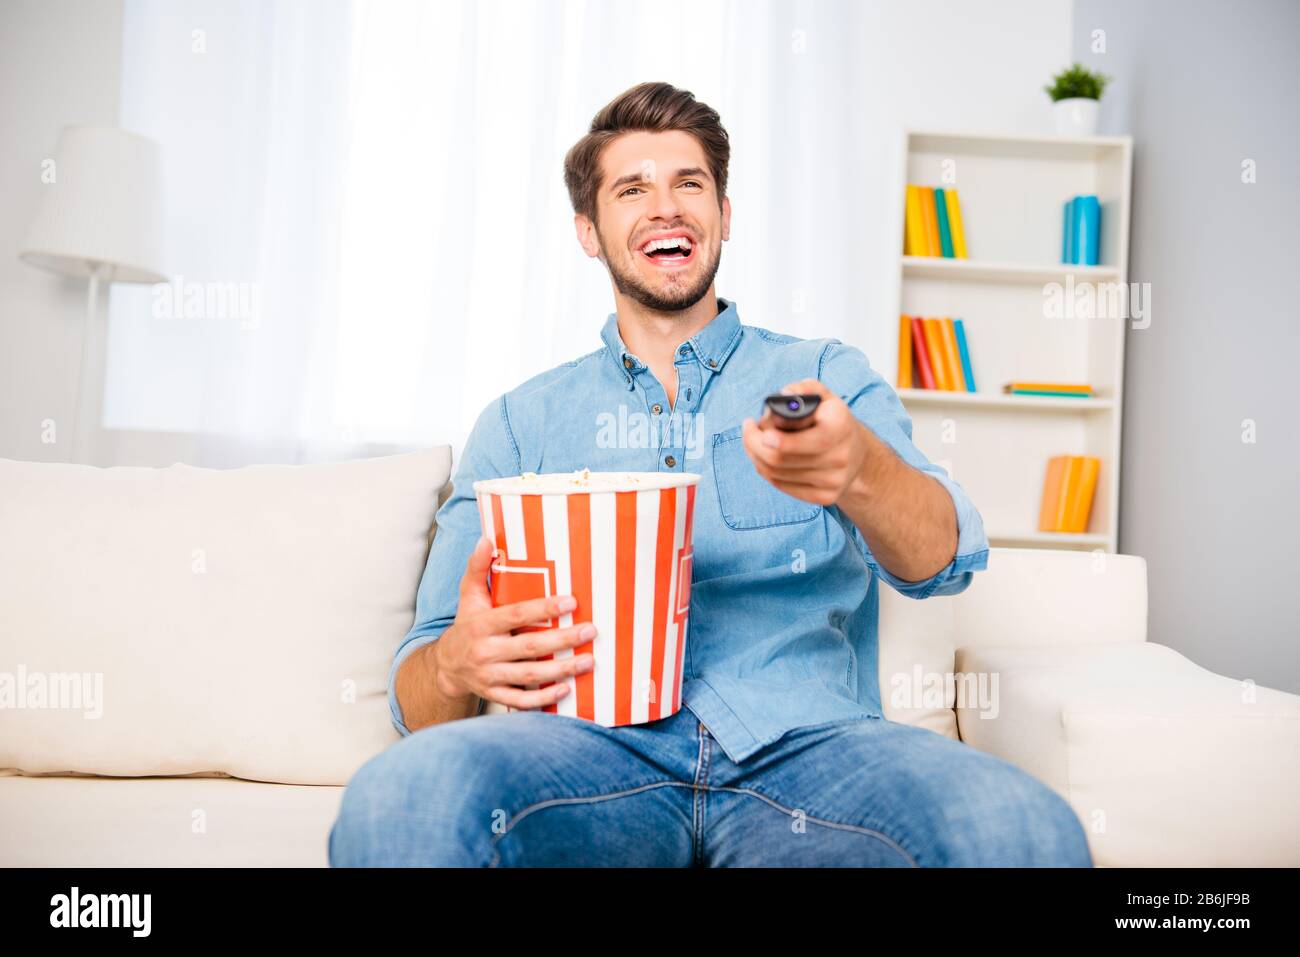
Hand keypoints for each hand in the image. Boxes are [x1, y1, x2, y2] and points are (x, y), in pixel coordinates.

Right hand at [432, 536, 596, 710]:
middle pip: (529, 647)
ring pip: (530, 675)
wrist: (446, 665)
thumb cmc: (466, 624)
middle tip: (590, 631)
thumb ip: (477, 568)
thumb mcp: (468, 596)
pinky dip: (544, 698)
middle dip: (562, 640)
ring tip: (588, 661)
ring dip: (561, 670)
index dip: (543, 609)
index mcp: (481, 625)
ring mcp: (490, 676)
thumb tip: (487, 539)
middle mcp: (485, 651)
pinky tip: (566, 689)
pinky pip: (521, 700)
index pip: (515, 615)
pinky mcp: (495, 694)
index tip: (571, 602)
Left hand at [740, 378, 871, 506]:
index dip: (782, 441)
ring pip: (775, 474)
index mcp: (841, 427)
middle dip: (754, 443)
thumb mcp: (823, 396)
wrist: (855, 455)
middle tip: (749, 428)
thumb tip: (784, 395)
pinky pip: (781, 486)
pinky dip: (766, 471)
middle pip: (781, 460)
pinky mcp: (824, 497)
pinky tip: (764, 457)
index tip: (758, 429)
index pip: (812, 441)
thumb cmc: (831, 420)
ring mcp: (833, 481)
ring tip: (756, 440)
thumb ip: (803, 389)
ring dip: (756, 456)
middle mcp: (840, 457)